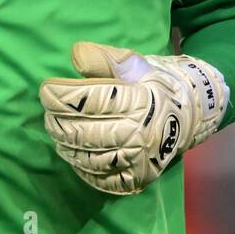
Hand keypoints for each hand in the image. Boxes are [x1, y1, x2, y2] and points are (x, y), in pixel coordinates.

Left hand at [39, 42, 228, 194]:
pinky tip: (74, 153)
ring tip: (57, 131)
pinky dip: (81, 168)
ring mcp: (138, 161)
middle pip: (84, 133)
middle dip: (57, 122)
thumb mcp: (135, 64)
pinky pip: (100, 179)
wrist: (188, 116)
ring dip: (65, 145)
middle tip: (48, 113)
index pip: (88, 101)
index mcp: (140, 102)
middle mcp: (140, 134)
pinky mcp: (136, 179)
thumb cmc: (154, 86)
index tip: (46, 90)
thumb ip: (105, 59)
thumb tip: (76, 54)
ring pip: (88, 158)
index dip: (61, 95)